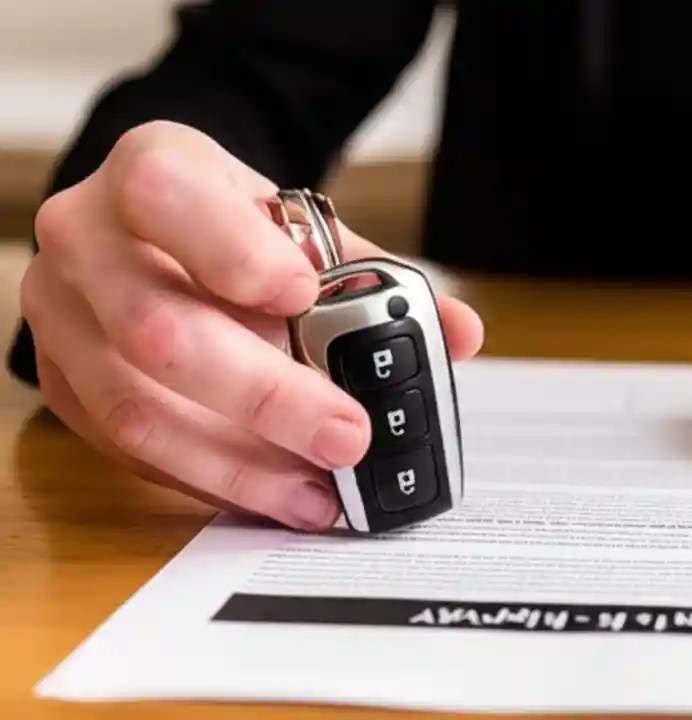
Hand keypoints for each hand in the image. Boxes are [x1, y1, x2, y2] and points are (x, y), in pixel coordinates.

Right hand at [20, 121, 484, 528]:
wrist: (154, 232)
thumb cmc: (232, 226)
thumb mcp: (297, 227)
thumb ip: (372, 276)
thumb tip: (459, 333)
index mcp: (151, 171)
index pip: (166, 196)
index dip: (234, 251)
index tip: (303, 295)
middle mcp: (87, 239)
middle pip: (157, 326)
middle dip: (265, 395)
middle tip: (347, 434)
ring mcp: (64, 317)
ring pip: (137, 406)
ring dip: (240, 462)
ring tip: (322, 490)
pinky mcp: (64, 386)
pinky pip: (131, 450)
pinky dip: (212, 480)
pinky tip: (279, 494)